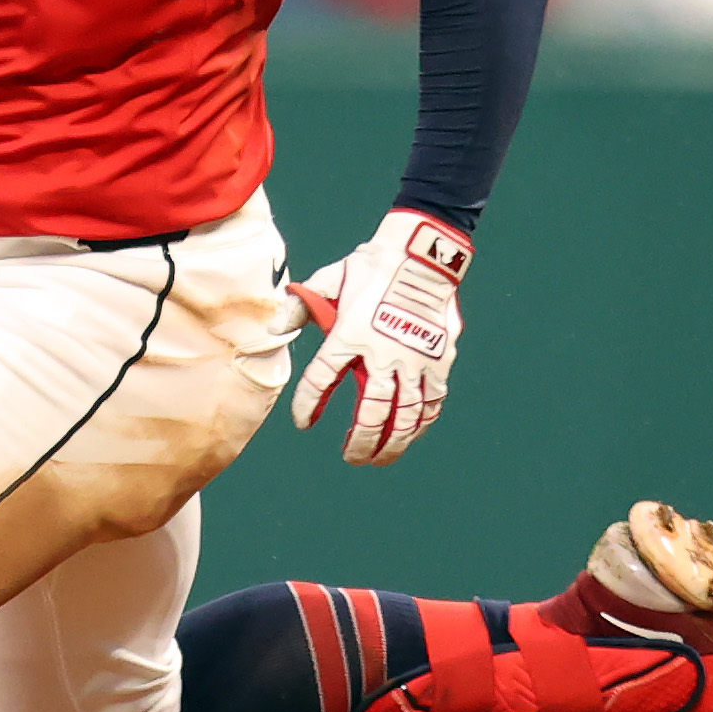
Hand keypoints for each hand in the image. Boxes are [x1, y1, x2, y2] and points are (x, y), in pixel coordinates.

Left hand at [280, 209, 470, 465]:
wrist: (422, 254)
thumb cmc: (372, 265)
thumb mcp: (329, 278)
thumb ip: (299, 305)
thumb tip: (274, 328)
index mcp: (348, 335)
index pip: (320, 381)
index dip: (309, 406)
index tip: (304, 422)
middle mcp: (382, 355)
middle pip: (370, 413)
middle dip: (359, 442)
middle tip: (351, 458)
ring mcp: (413, 361)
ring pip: (405, 416)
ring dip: (392, 442)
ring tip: (380, 458)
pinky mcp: (438, 361)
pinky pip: (431, 402)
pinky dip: (420, 423)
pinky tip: (411, 434)